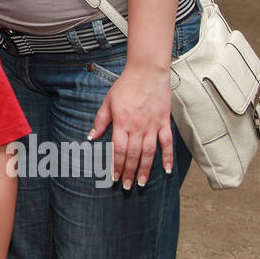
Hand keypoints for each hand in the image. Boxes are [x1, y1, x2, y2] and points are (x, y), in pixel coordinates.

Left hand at [88, 63, 172, 188]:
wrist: (147, 72)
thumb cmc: (126, 85)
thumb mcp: (108, 101)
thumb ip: (100, 121)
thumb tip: (91, 137)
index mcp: (121, 123)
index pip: (118, 150)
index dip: (115, 166)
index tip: (113, 177)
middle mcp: (137, 127)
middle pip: (133, 155)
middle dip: (129, 172)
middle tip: (127, 186)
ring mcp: (152, 126)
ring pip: (149, 153)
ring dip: (146, 170)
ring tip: (142, 183)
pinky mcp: (164, 122)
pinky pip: (167, 143)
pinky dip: (167, 157)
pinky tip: (167, 170)